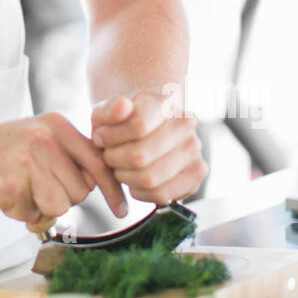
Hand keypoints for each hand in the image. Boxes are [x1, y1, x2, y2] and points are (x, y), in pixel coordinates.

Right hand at [0, 111, 128, 227]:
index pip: (99, 162)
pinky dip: (19, 213)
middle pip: (80, 191)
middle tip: (31, 187)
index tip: (122, 210)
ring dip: (39, 208)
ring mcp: (30, 160)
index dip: (113, 190)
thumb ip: (66, 157)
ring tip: (17, 190)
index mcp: (57, 126)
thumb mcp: (36, 139)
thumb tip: (98, 186)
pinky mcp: (13, 183)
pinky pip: (33, 214)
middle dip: (60, 199)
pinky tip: (2, 195)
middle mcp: (48, 139)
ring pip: (60, 206)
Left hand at [90, 90, 207, 205]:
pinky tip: (134, 178)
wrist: (147, 130)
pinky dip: (140, 191)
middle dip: (114, 159)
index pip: (138, 125)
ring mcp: (194, 150)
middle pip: (139, 156)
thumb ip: (109, 110)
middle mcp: (185, 125)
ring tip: (120, 166)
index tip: (100, 137)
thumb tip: (122, 106)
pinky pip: (161, 194)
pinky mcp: (196, 174)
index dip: (110, 136)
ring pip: (149, 178)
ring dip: (125, 176)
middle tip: (109, 155)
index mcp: (165, 103)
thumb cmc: (122, 122)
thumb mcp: (107, 111)